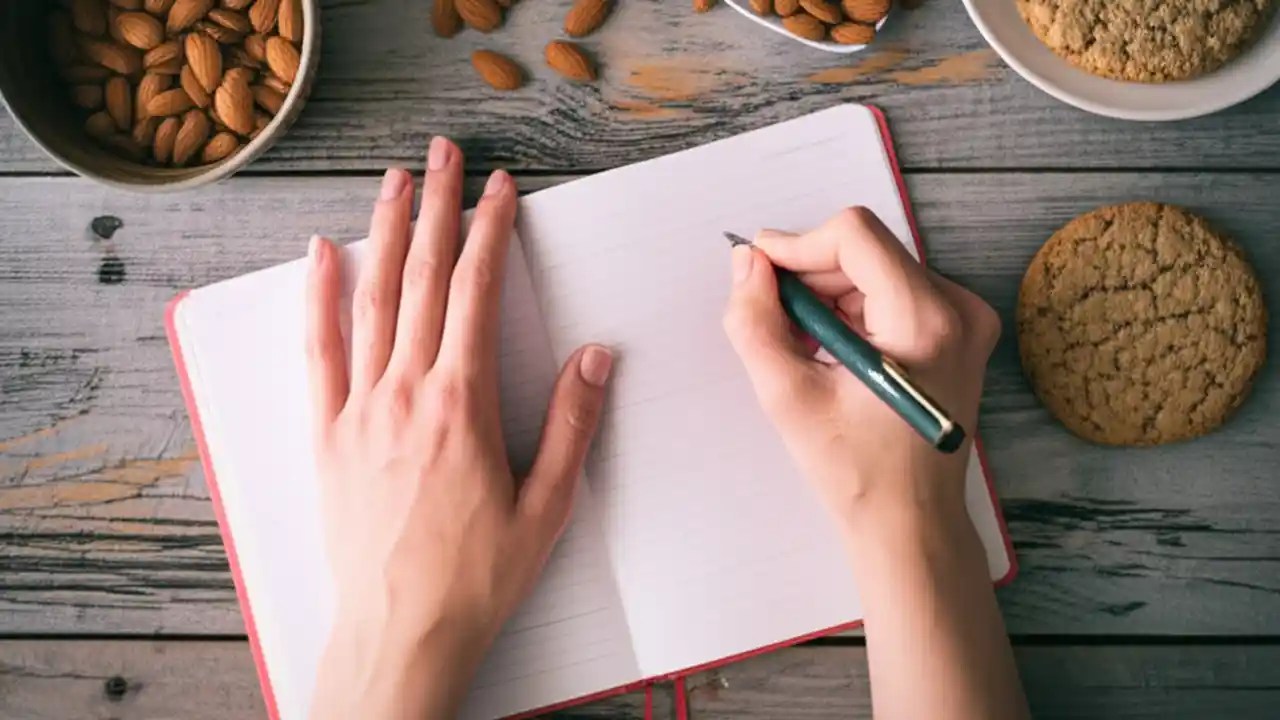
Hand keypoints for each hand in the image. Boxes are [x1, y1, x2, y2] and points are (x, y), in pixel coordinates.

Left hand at [305, 137, 613, 718]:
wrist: (400, 631)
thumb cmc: (476, 576)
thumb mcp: (548, 504)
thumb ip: (571, 424)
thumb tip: (594, 357)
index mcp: (461, 404)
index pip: (477, 293)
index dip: (490, 232)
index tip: (500, 190)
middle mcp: (405, 392)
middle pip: (423, 278)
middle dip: (439, 209)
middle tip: (447, 155)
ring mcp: (359, 408)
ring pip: (371, 300)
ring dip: (385, 233)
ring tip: (395, 182)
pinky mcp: (327, 433)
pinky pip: (318, 350)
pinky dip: (318, 298)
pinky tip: (320, 256)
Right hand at [724, 209, 1026, 719]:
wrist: (911, 524)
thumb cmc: (858, 473)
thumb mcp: (789, 397)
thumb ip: (756, 322)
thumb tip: (746, 264)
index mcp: (927, 320)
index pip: (854, 235)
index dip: (796, 246)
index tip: (756, 272)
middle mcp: (958, 308)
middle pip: (865, 251)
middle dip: (809, 277)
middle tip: (772, 320)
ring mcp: (965, 320)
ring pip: (875, 270)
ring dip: (827, 297)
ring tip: (800, 347)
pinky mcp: (958, 333)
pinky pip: (892, 294)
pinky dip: (852, 312)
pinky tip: (828, 353)